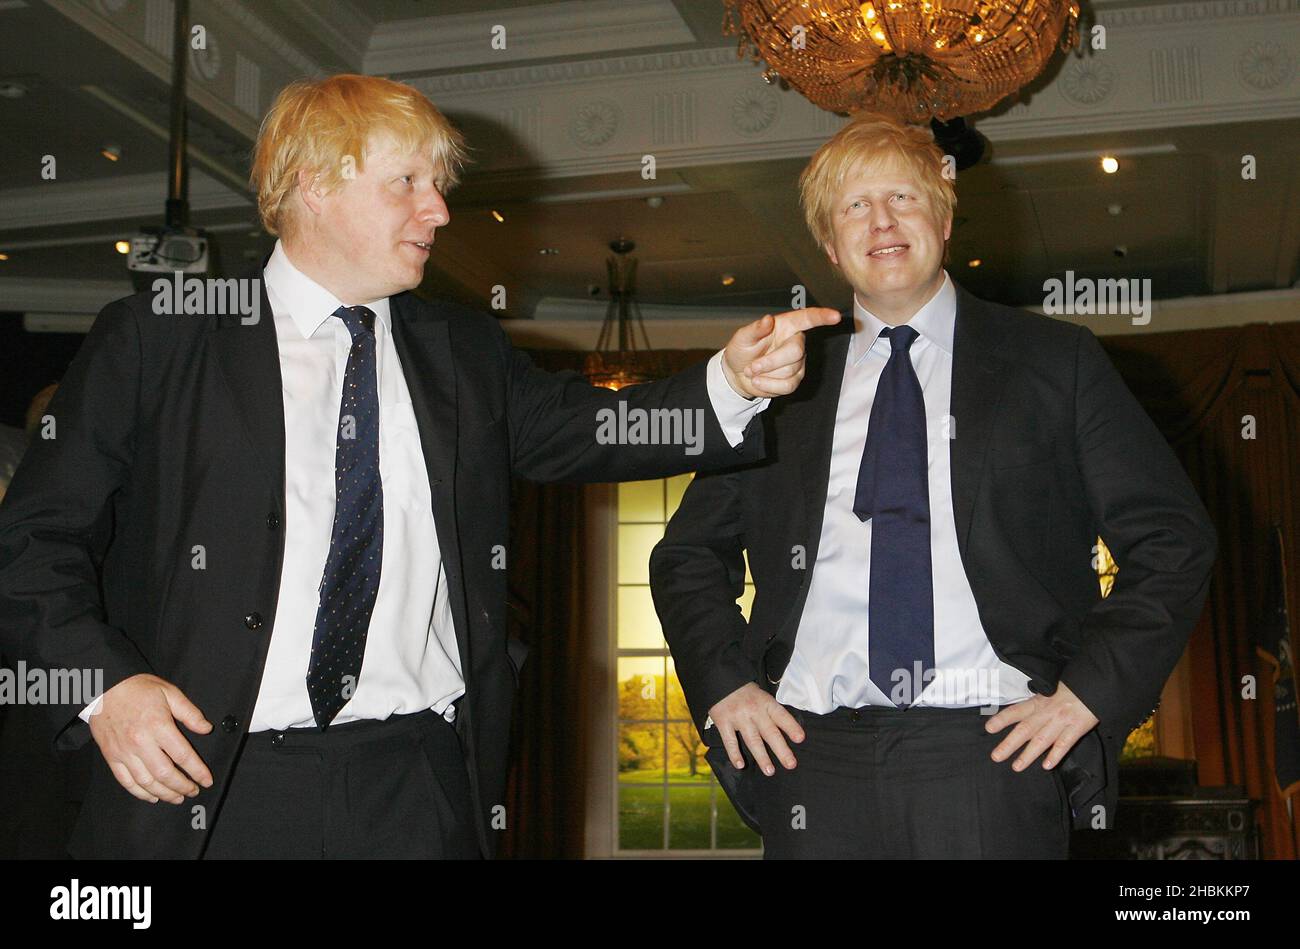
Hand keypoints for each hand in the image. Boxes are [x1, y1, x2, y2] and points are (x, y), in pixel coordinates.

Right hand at [88, 673, 214, 803]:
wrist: (104, 687)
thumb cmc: (138, 688)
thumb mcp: (170, 692)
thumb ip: (190, 713)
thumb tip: (206, 729)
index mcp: (158, 726)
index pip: (183, 755)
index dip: (197, 771)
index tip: (207, 780)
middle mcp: (141, 743)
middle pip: (165, 773)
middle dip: (182, 786)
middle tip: (193, 791)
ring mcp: (124, 752)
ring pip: (146, 782)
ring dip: (164, 793)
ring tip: (177, 797)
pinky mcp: (111, 757)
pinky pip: (126, 781)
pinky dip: (140, 793)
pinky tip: (152, 797)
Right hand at [708, 682, 804, 775]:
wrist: (720, 682)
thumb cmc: (747, 694)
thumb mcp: (763, 697)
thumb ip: (773, 714)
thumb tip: (790, 734)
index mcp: (766, 703)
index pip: (781, 716)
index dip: (791, 726)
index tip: (800, 739)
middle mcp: (754, 711)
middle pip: (770, 732)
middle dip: (781, 749)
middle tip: (790, 764)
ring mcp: (738, 717)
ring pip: (752, 740)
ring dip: (762, 757)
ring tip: (770, 771)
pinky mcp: (723, 722)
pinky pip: (730, 741)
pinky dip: (734, 754)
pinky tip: (740, 765)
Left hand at [722, 307, 840, 398]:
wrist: (738, 374)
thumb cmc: (742, 351)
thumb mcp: (741, 338)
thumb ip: (754, 329)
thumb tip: (768, 320)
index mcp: (786, 325)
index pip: (807, 318)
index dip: (822, 317)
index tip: (835, 316)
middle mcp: (795, 341)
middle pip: (795, 352)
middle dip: (771, 362)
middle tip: (751, 367)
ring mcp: (798, 362)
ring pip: (790, 371)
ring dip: (766, 375)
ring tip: (753, 372)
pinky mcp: (796, 378)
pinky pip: (788, 386)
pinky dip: (769, 386)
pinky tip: (759, 381)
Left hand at [983, 681, 1099, 770]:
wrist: (1093, 684)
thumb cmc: (1069, 689)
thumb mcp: (1048, 691)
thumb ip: (1036, 704)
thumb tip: (1020, 715)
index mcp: (1038, 702)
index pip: (1016, 711)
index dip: (1002, 719)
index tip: (989, 728)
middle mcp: (1047, 712)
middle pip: (1025, 729)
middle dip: (1009, 744)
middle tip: (996, 757)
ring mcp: (1061, 720)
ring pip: (1041, 739)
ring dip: (1028, 754)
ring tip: (1017, 766)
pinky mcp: (1077, 727)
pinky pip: (1065, 743)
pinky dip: (1056, 754)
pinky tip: (1047, 765)